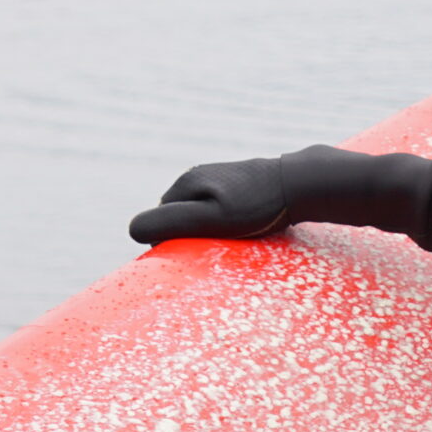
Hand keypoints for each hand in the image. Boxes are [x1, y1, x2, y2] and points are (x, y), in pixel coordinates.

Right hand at [128, 157, 290, 244]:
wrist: (300, 184)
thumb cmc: (258, 206)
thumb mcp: (211, 219)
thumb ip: (172, 223)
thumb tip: (131, 230)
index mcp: (185, 183)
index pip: (158, 221)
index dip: (171, 243)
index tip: (196, 256)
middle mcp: (197, 176)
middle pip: (179, 217)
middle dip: (189, 236)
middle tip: (215, 251)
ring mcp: (218, 178)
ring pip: (200, 213)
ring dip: (208, 230)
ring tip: (231, 241)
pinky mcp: (237, 184)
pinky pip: (219, 209)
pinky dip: (224, 223)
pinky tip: (243, 229)